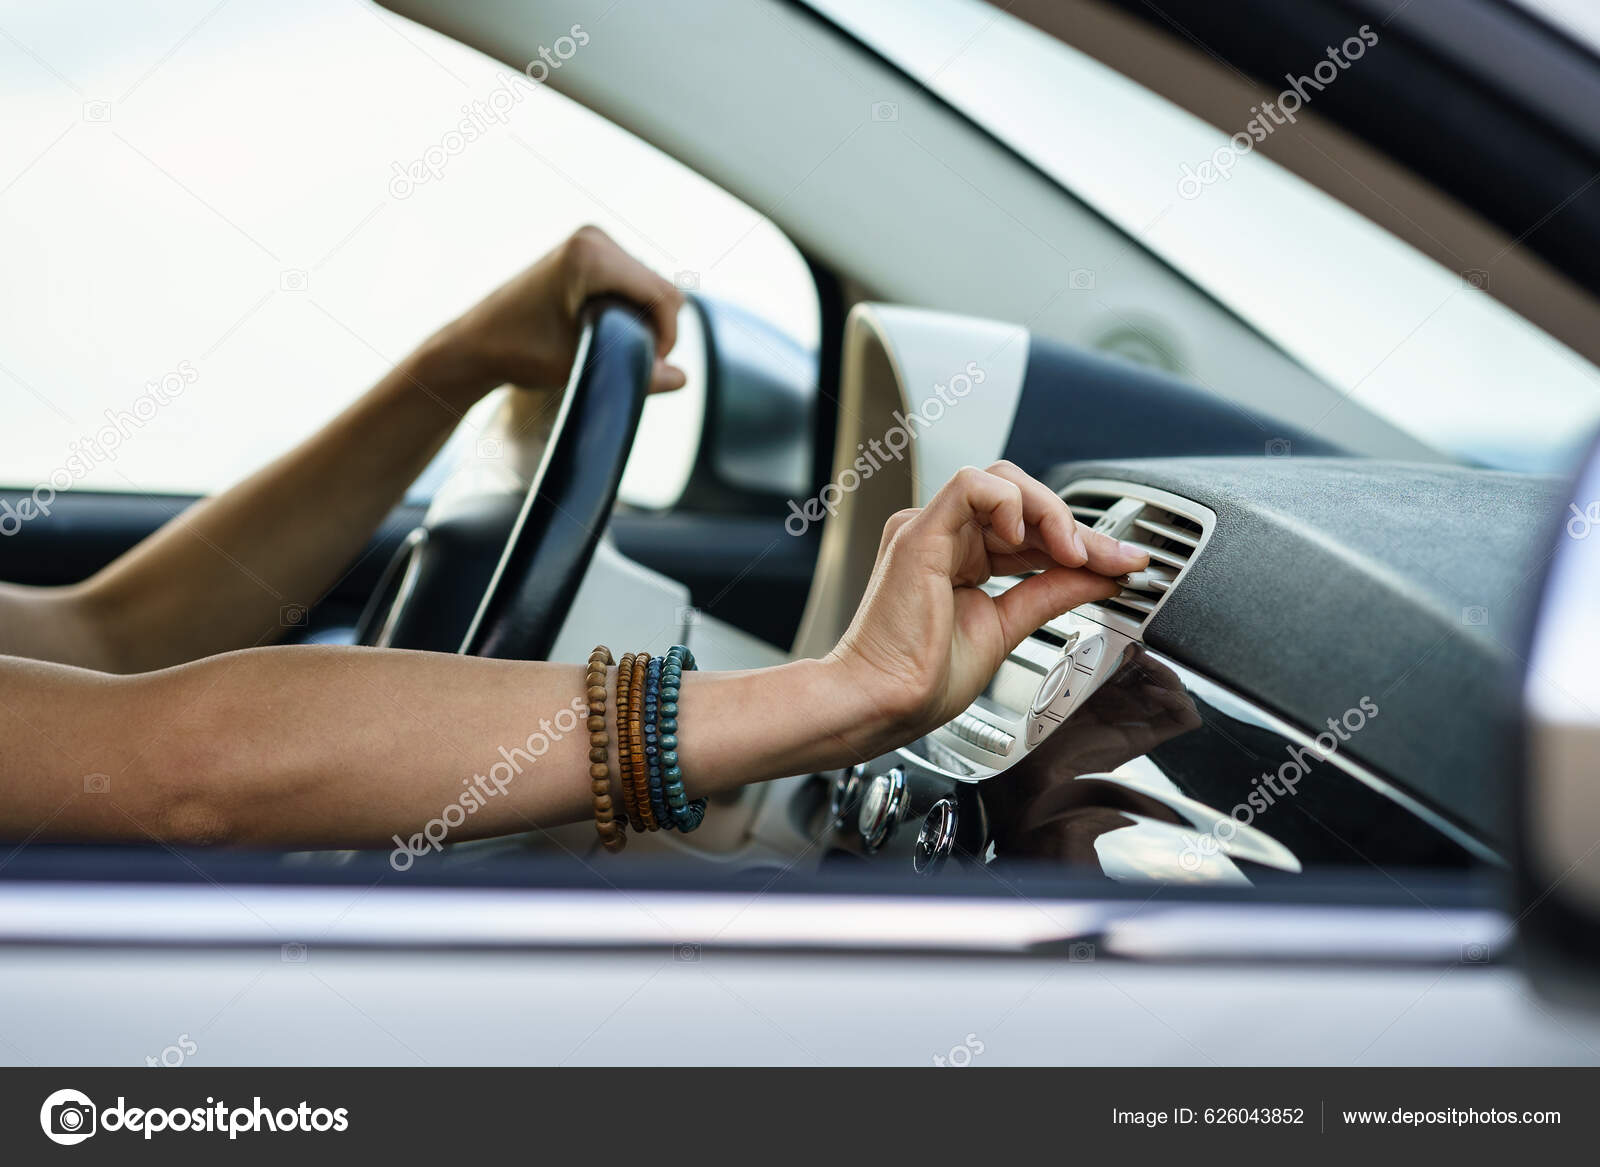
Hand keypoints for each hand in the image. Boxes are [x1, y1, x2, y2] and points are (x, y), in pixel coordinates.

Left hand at [426, 225, 686, 406]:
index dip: (667, 335)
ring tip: (617, 348)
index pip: (662, 295)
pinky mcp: (588, 251)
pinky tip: (608, 330)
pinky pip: (633, 280)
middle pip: (660, 287)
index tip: (650, 365)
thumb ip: (636, 373)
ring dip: (645, 319)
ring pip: (649, 284)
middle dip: (657, 328)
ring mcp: (591, 241)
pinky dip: (632, 308)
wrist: (475, 342)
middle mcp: (594, 239)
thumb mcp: (582, 367)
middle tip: (634, 361)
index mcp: (590, 256)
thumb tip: (682, 378)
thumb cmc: (518, 352)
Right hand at [827, 461, 1149, 743]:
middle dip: (1074, 526)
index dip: (1079, 541)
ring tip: (1071, 551)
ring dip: (1049, 511)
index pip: (1030, 530)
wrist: (883, 703)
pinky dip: (1010, 502)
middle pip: (1022, 500)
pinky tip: (1028, 538)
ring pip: (1001, 481)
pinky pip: (971, 486)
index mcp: (961, 559)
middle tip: (1111, 560)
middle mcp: (945, 538)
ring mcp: (930, 530)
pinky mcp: (919, 533)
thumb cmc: (921, 678)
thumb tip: (1097, 576)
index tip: (1122, 564)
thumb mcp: (1008, 627)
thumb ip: (1050, 594)